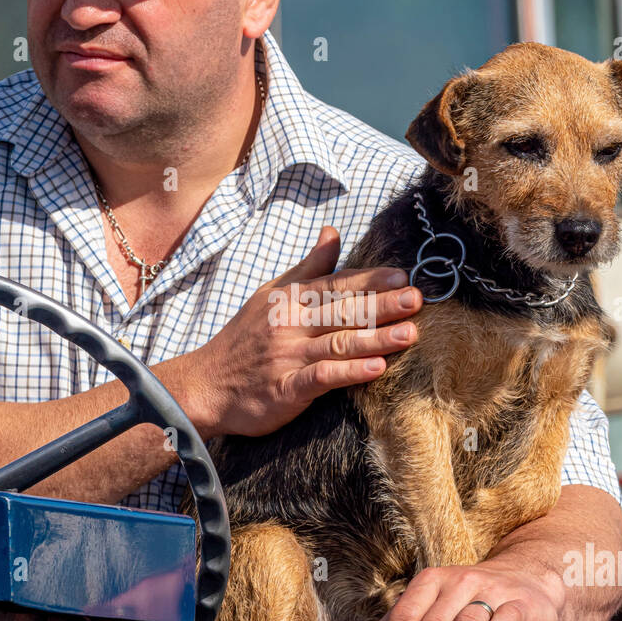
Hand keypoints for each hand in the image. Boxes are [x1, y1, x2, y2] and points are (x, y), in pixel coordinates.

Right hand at [190, 226, 423, 437]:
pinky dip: (349, 372)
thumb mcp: (271, 294)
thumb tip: (333, 231)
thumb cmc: (244, 339)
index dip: (371, 281)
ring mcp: (288, 357)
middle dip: (382, 305)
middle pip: (343, 312)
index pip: (337, 285)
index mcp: (291, 299)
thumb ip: (309, 267)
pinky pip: (322, 378)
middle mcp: (291, 324)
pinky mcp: (286, 389)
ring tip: (409, 334)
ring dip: (376, 338)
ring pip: (338, 343)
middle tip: (416, 300)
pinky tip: (376, 369)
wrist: (205, 385)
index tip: (403, 277)